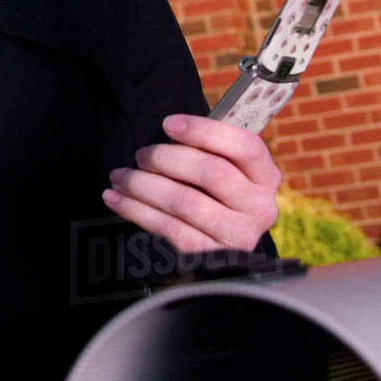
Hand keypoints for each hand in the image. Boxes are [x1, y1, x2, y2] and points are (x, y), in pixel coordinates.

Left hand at [102, 114, 279, 253]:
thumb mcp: (218, 167)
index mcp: (265, 177)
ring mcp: (238, 236)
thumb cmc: (208, 193)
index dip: (204, 131)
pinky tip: (115, 198)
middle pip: (211, 172)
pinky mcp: (210, 256)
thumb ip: (204, 149)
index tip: (168, 124)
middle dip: (166, 158)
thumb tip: (167, 129)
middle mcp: (260, 207)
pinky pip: (168, 229)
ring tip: (119, 176)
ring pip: (184, 201)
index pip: (245, 146)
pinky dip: (135, 209)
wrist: (215, 245)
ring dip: (142, 185)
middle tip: (141, 155)